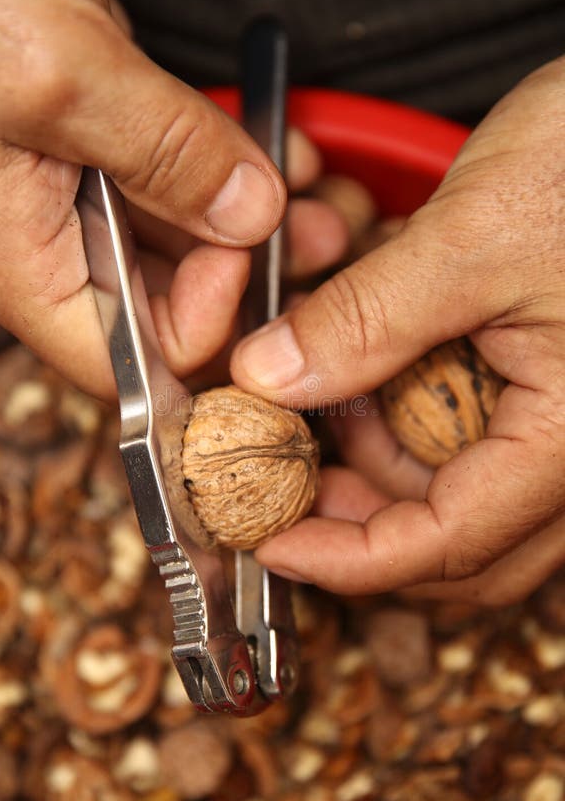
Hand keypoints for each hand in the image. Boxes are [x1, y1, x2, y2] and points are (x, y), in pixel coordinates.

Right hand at [0, 0, 293, 398]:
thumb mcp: (55, 73)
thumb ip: (160, 152)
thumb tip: (247, 214)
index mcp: (19, 257)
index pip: (126, 358)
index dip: (196, 325)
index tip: (242, 255)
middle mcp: (51, 235)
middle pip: (166, 303)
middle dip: (247, 278)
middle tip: (313, 238)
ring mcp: (81, 187)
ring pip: (185, 241)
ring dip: (256, 225)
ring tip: (314, 198)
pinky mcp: (109, 138)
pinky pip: (184, 179)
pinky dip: (236, 172)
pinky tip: (279, 154)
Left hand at [231, 55, 564, 605]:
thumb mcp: (472, 239)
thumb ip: (364, 321)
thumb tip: (265, 377)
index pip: (451, 545)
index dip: (348, 561)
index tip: (269, 545)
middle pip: (461, 542)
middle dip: (362, 522)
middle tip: (283, 476)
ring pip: (465, 496)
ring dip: (383, 469)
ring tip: (325, 407)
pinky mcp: (553, 388)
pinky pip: (478, 441)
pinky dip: (414, 424)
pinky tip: (377, 373)